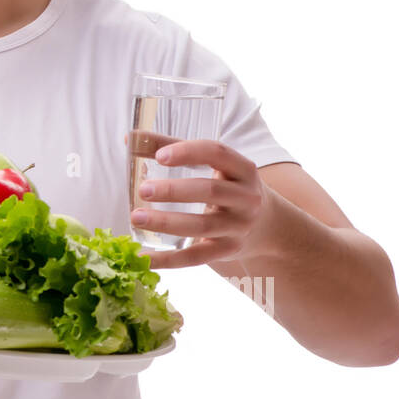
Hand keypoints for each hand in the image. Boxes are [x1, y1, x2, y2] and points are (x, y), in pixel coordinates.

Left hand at [127, 135, 272, 269]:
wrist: (267, 225)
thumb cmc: (229, 186)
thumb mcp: (215, 165)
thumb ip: (175, 148)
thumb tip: (131, 139)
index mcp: (242, 169)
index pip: (218, 154)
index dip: (188, 152)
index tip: (160, 156)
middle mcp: (246, 198)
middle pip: (209, 191)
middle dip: (174, 191)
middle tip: (143, 189)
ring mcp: (238, 227)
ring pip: (202, 225)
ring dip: (167, 222)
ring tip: (136, 218)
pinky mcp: (228, 250)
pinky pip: (196, 256)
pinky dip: (168, 259)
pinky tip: (144, 257)